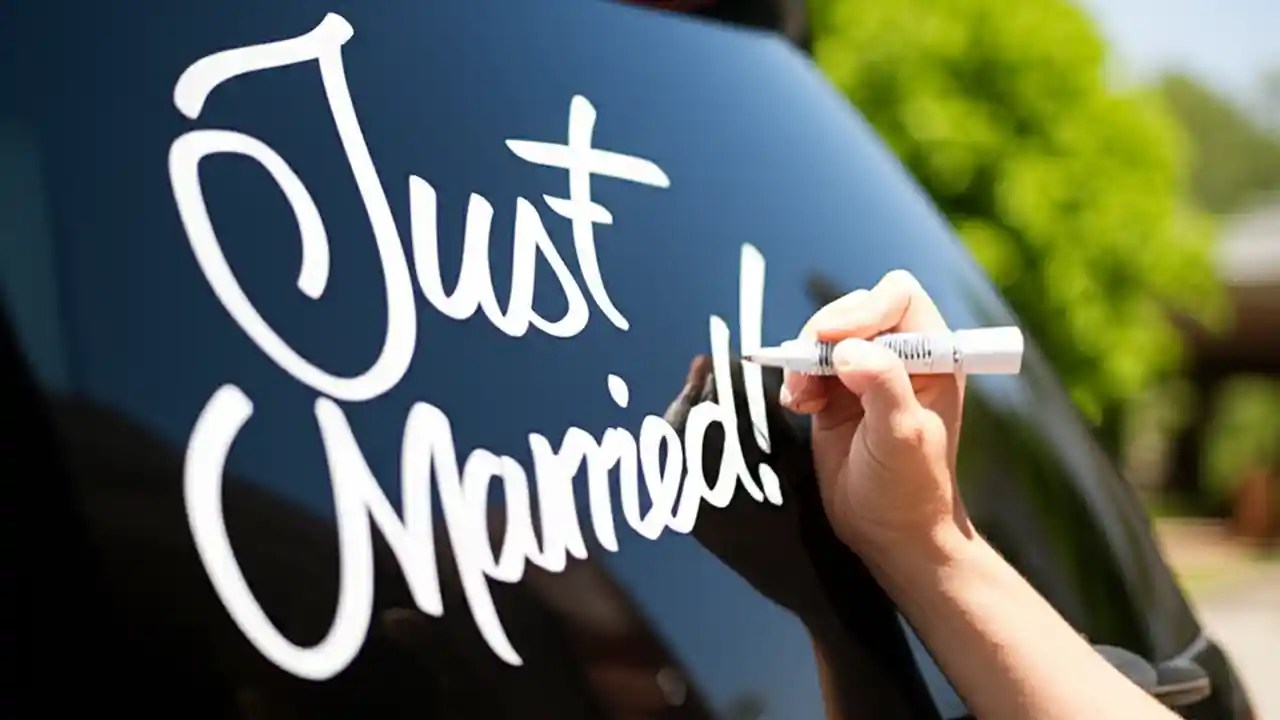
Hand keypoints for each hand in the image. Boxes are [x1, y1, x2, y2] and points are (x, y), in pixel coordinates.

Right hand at [780, 270, 972, 564]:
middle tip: (809, 374)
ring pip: (825, 335)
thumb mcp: (902, 438)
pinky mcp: (836, 392)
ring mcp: (866, 372)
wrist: (889, 533)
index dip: (863, 310)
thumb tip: (849, 350)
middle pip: (853, 308)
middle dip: (825, 336)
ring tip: (802, 398)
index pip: (897, 297)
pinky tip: (799, 406)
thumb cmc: (910, 490)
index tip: (834, 342)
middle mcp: (902, 355)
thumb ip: (882, 386)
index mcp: (935, 355)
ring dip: (804, 360)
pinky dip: (794, 378)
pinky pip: (806, 363)